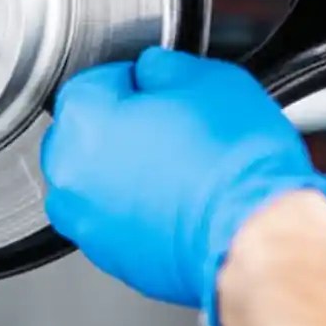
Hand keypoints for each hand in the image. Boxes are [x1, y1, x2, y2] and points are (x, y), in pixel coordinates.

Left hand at [40, 47, 325, 325]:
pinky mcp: (113, 258)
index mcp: (84, 119)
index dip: (136, 82)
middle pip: (86, 134)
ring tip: (179, 168)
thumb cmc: (235, 163)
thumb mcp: (208, 79)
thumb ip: (163, 66)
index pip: (95, 81)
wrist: (254, 234)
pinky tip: (179, 202)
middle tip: (172, 129)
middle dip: (121, 127)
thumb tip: (153, 71)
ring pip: (97, 181)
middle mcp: (71, 176)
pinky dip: (138, 210)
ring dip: (126, 171)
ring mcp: (88, 223)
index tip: (162, 91)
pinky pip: (116, 221)